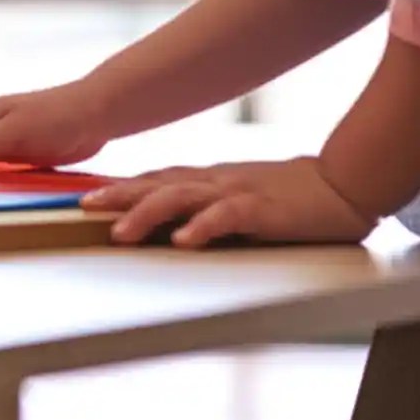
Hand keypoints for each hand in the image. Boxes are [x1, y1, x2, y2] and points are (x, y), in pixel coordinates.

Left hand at [80, 158, 374, 247]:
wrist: (337, 186)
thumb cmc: (279, 194)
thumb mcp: (226, 194)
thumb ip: (192, 202)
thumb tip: (151, 217)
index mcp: (201, 179)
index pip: (150, 180)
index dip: (115, 187)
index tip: (81, 197)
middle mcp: (210, 181)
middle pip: (155, 184)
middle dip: (116, 195)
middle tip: (83, 206)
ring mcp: (233, 192)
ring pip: (180, 197)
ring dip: (147, 213)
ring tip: (119, 231)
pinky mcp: (260, 208)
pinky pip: (226, 216)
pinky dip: (202, 227)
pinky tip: (183, 240)